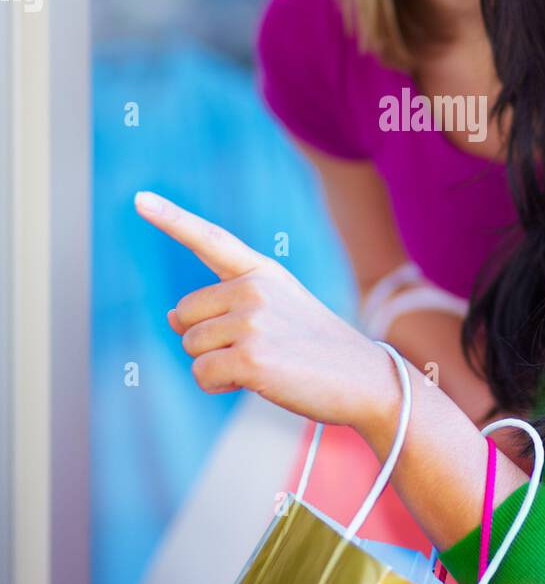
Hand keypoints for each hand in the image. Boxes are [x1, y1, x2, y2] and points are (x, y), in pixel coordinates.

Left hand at [133, 190, 393, 426]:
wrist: (365, 379)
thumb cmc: (318, 348)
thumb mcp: (281, 308)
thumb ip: (230, 303)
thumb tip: (172, 319)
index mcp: (263, 271)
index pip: (211, 240)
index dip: (172, 219)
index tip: (139, 199)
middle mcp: (254, 290)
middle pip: (184, 314)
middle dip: (204, 338)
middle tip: (251, 349)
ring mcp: (252, 323)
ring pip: (191, 347)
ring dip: (214, 365)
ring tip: (262, 365)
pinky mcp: (250, 359)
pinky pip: (202, 373)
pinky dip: (219, 384)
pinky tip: (256, 382)